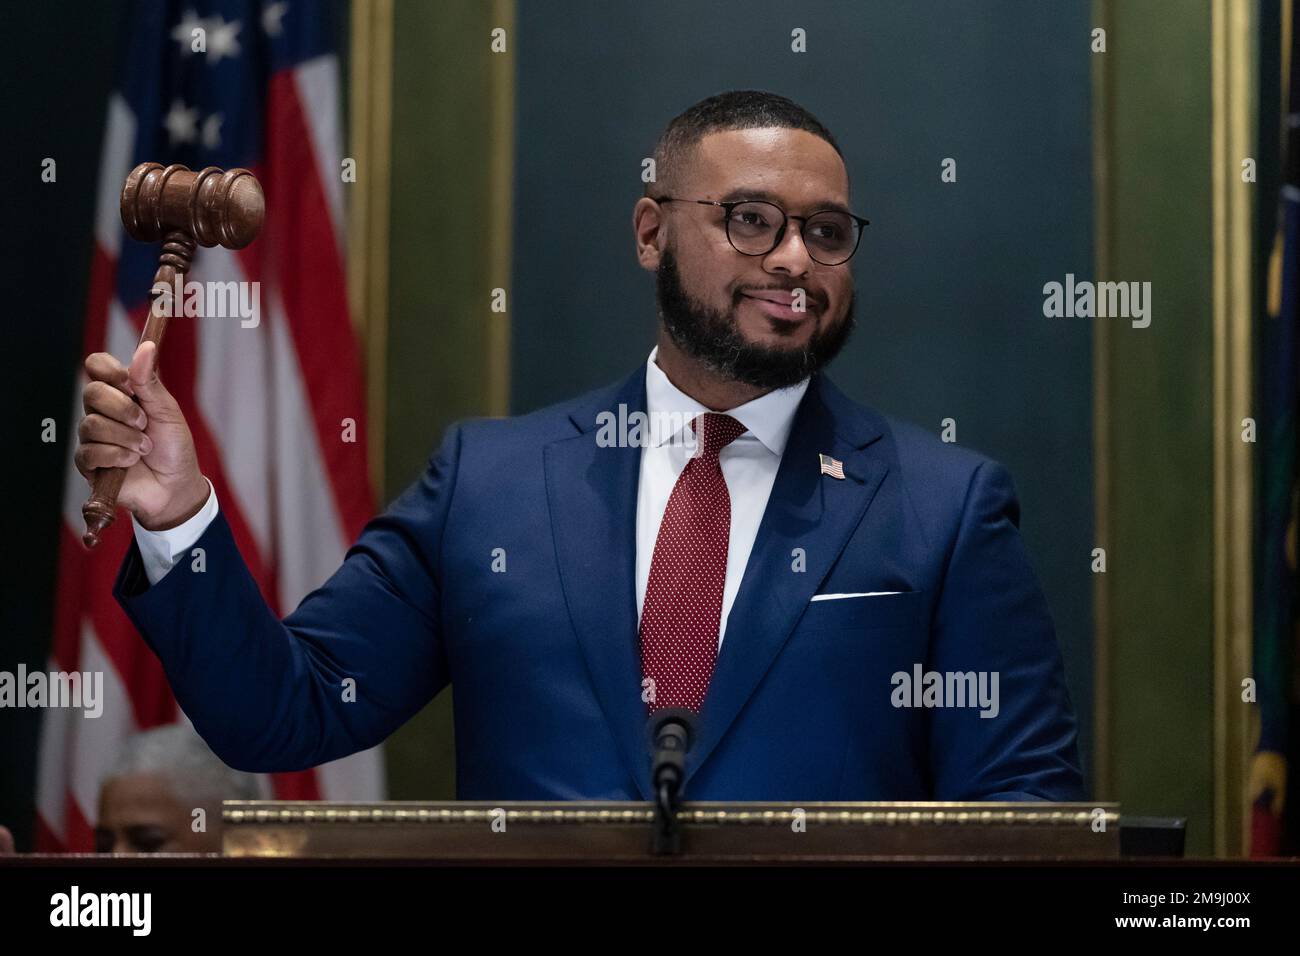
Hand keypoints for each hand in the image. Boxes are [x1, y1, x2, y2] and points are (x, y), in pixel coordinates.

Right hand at [75, 341, 209, 529]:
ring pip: (92, 424)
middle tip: (144, 423)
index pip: (97, 365)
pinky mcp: (88, 462)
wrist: (175, 486)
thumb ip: (150, 382)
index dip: (109, 370)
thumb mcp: (167, 412)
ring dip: (126, 437)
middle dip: (123, 409)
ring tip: (144, 447)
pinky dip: (117, 456)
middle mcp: (102, 411)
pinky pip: (90, 451)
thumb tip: (146, 347)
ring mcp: (92, 436)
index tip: (130, 384)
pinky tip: (130, 462)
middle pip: (91, 392)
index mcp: (121, 393)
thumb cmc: (173, 447)